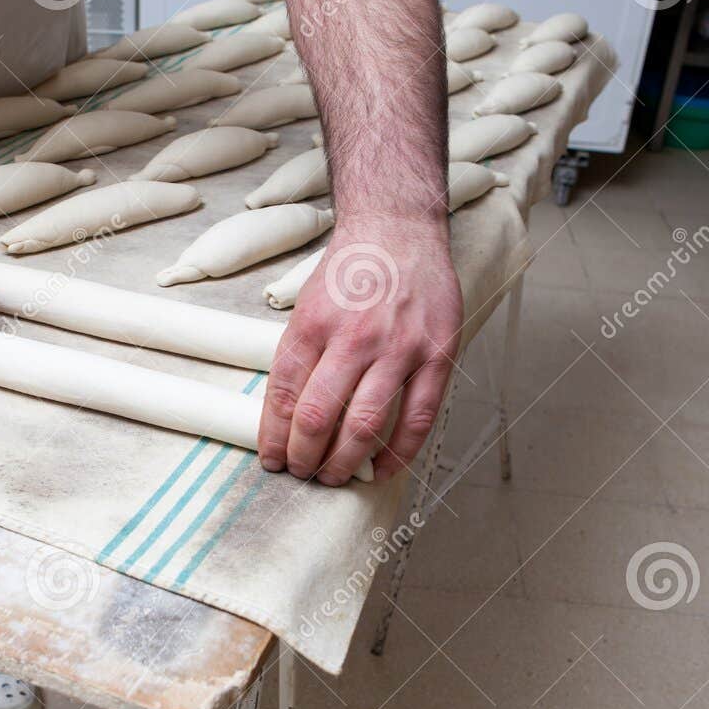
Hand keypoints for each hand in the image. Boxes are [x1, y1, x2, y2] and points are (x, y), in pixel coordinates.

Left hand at [259, 216, 461, 485]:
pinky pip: (418, 418)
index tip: (272, 460)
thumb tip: (286, 413)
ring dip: (344, 462)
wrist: (398, 230)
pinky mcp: (436, 355)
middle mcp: (353, 338)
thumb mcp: (308, 304)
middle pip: (319, 417)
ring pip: (366, 425)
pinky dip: (398, 454)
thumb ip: (300, 355)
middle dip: (304, 457)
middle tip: (301, 474)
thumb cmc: (350, 271)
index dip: (274, 437)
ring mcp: (398, 348)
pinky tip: (381, 471)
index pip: (284, 396)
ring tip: (332, 478)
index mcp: (313, 325)